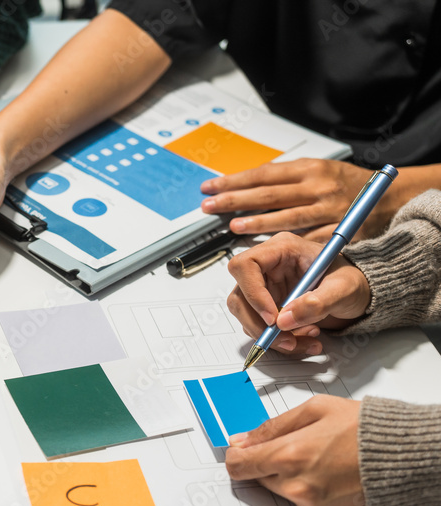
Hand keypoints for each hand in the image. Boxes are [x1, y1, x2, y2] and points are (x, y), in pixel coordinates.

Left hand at [201, 159, 393, 240]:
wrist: (388, 198)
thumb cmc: (345, 184)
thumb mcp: (316, 171)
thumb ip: (284, 178)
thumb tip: (246, 182)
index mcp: (309, 168)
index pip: (263, 174)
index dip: (234, 181)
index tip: (211, 187)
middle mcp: (317, 186)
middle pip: (269, 193)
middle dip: (235, 200)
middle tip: (209, 205)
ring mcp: (327, 209)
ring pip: (286, 216)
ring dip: (257, 222)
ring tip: (232, 225)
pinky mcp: (335, 232)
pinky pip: (305, 238)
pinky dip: (284, 242)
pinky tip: (265, 246)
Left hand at [225, 395, 367, 505]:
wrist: (411, 457)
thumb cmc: (369, 429)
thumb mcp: (315, 410)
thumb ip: (271, 427)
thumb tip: (241, 440)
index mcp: (289, 455)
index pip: (238, 465)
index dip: (238, 456)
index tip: (242, 451)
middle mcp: (298, 487)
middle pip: (262, 478)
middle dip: (274, 464)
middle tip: (305, 450)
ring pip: (285, 494)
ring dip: (296, 480)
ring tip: (328, 463)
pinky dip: (317, 497)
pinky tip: (337, 481)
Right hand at [226, 232, 370, 354]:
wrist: (357, 295)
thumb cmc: (352, 281)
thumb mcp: (344, 288)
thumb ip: (318, 302)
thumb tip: (286, 319)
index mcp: (282, 249)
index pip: (246, 265)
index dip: (253, 293)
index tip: (272, 318)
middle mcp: (268, 268)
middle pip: (240, 296)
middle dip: (259, 324)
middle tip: (284, 339)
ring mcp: (265, 288)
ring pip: (246, 316)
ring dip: (270, 336)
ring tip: (300, 341)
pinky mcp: (266, 307)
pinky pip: (259, 328)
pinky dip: (278, 340)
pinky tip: (302, 338)